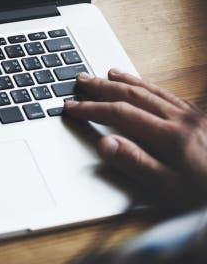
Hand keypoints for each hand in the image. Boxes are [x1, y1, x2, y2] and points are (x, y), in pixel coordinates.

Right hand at [64, 69, 206, 207]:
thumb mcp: (172, 190)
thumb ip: (137, 164)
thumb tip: (105, 143)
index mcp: (169, 136)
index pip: (119, 114)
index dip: (91, 109)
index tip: (69, 107)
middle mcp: (180, 120)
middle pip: (133, 95)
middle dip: (102, 87)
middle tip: (79, 80)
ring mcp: (194, 116)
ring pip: (152, 90)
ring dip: (125, 81)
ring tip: (106, 74)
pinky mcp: (203, 119)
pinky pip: (170, 94)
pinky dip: (150, 86)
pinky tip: (145, 85)